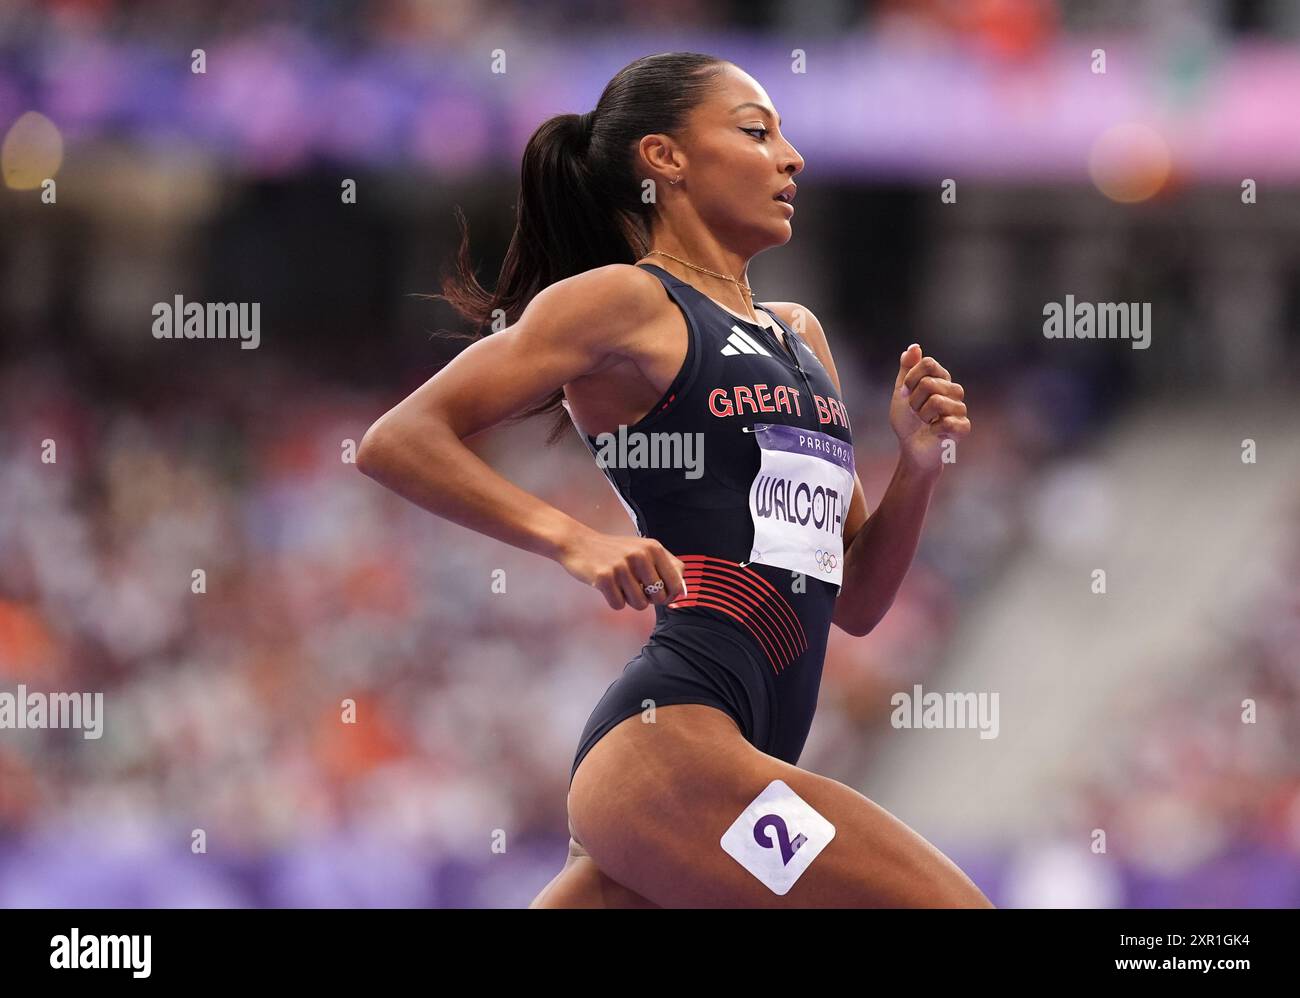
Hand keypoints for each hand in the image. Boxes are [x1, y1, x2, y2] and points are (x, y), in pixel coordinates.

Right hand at [557, 529, 687, 610]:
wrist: (579, 543)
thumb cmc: (616, 551)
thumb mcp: (644, 550)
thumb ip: (667, 566)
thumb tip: (684, 593)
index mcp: (654, 548)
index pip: (676, 583)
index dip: (670, 595)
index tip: (659, 593)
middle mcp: (640, 555)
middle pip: (658, 598)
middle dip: (648, 599)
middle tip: (634, 587)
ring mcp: (622, 566)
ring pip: (639, 604)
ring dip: (629, 600)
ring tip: (620, 585)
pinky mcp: (604, 578)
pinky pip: (619, 605)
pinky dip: (614, 600)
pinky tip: (607, 586)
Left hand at [889, 343, 971, 474]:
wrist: (911, 448)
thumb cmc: (907, 421)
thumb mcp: (901, 392)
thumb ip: (907, 369)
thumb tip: (914, 346)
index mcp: (941, 379)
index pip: (928, 363)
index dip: (911, 379)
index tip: (906, 393)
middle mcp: (954, 391)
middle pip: (929, 383)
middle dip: (913, 401)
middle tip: (916, 412)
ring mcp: (960, 409)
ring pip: (936, 401)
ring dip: (922, 415)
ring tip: (925, 422)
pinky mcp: (963, 427)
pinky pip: (947, 421)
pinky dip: (933, 429)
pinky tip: (934, 432)